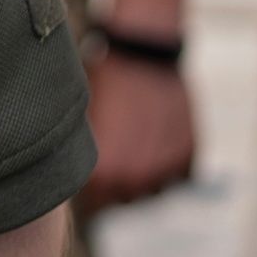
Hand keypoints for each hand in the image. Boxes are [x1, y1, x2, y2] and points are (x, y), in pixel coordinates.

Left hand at [80, 48, 197, 210]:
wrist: (141, 51)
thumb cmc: (103, 82)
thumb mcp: (81, 120)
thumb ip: (80, 156)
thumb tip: (67, 178)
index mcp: (102, 174)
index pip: (95, 205)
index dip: (90, 195)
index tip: (88, 182)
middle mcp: (134, 179)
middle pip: (125, 199)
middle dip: (117, 186)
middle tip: (113, 162)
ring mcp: (164, 170)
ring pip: (153, 189)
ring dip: (145, 176)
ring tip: (134, 146)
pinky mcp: (189, 156)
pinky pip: (179, 175)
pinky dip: (170, 163)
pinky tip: (156, 139)